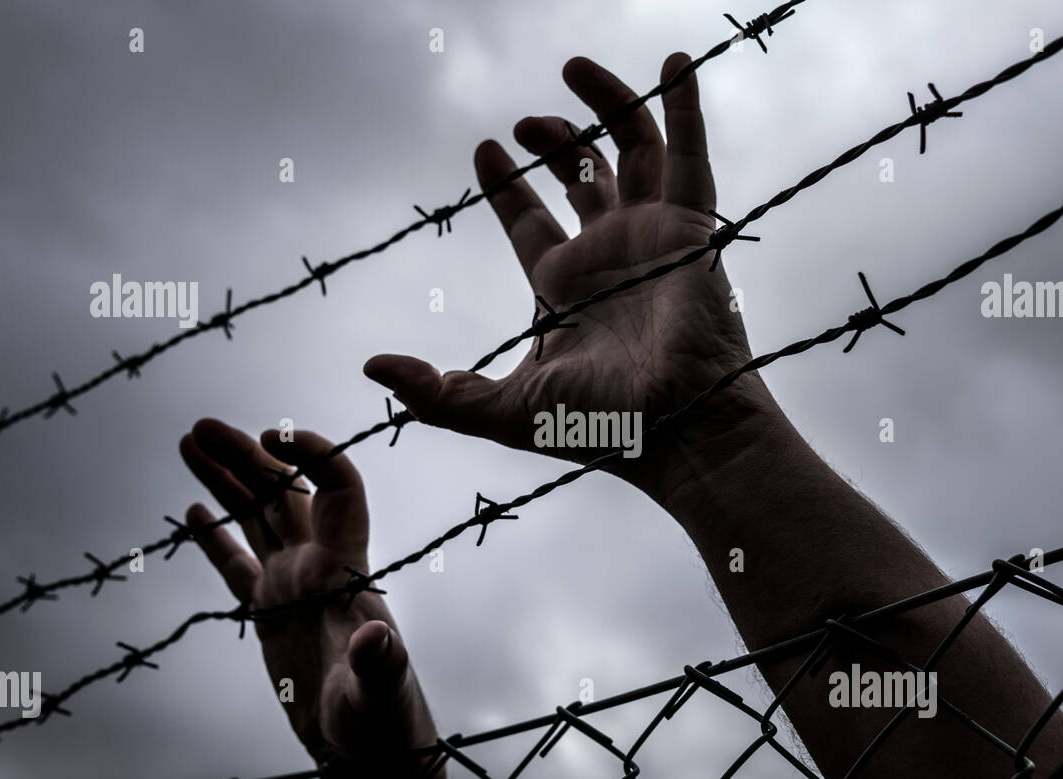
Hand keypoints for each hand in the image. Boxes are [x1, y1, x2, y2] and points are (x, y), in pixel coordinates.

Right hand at [177, 419, 437, 776]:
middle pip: (284, 492)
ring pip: (257, 518)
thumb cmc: (382, 721)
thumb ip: (377, 665)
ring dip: (228, 480)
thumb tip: (375, 637)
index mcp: (345, 569)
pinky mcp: (272, 613)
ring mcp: (293, 587)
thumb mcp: (378, 694)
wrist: (368, 749)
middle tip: (199, 427)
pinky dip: (216, 536)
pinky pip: (238, 562)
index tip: (269, 436)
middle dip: (246, 456)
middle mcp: (319, 566)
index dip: (312, 456)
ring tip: (189, 443)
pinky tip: (195, 510)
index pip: (339, 490)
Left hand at [363, 53, 777, 502]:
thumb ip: (439, 394)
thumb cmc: (600, 428)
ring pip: (631, 151)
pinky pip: (689, 154)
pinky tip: (673, 62)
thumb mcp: (504, 411)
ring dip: (605, 105)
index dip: (506, 186)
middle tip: (525, 124)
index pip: (528, 222)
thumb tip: (371, 368)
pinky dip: (684, 106)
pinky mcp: (691, 227)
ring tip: (571, 68)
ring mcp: (651, 236)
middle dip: (552, 144)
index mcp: (562, 288)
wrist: (676, 432)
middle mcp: (606, 255)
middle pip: (580, 178)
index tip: (485, 150)